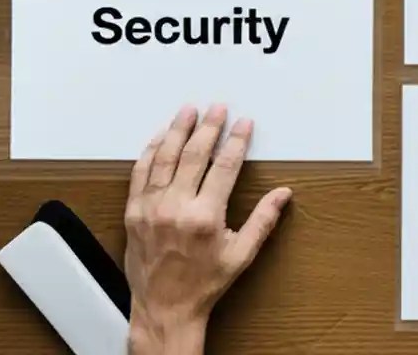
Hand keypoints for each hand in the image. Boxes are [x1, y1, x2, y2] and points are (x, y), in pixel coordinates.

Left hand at [124, 105, 292, 354]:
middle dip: (209, 127)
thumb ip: (263, 220)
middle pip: (194, 155)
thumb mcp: (242, 255)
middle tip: (218, 108)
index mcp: (205, 217)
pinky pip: (140, 173)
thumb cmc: (204, 284)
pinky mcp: (133, 212)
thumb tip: (283, 194)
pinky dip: (150, 151)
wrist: (164, 308)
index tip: (244, 124)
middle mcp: (176, 208)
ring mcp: (151, 208)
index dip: (236, 141)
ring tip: (188, 111)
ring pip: (164, 158)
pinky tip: (160, 137)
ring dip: (177, 130)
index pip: (224, 167)